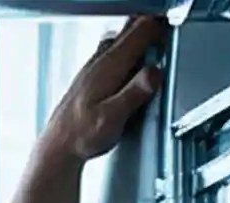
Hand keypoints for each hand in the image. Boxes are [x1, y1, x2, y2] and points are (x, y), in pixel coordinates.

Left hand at [39, 15, 167, 163]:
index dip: (159, 29)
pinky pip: (112, 51)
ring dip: (139, 38)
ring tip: (154, 49)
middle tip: (166, 39)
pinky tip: (131, 66)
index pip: (139, 32)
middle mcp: (99, 62)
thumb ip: (135, 93)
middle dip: (151, 29)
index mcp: (109, 67)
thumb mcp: (113, 118)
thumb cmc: (81, 135)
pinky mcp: (91, 76)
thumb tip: (154, 73)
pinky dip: (127, 50)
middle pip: (129, 28)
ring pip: (120, 38)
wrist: (59, 146)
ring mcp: (93, 67)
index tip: (171, 36)